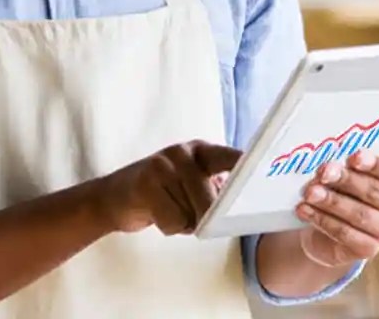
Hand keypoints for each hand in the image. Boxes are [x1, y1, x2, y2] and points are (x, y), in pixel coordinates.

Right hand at [97, 140, 241, 235]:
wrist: (112, 198)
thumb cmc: (161, 194)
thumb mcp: (191, 184)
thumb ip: (217, 189)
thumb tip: (247, 203)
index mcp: (202, 151)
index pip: (232, 158)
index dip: (249, 169)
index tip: (266, 179)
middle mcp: (184, 152)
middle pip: (214, 197)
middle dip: (209, 217)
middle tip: (193, 216)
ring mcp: (163, 165)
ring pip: (193, 213)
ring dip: (184, 222)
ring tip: (168, 209)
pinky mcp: (146, 183)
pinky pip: (174, 220)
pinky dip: (169, 227)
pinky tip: (156, 214)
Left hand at [294, 149, 378, 266]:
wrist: (332, 224)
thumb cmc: (346, 186)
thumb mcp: (353, 167)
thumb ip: (353, 155)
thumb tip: (340, 140)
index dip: (375, 163)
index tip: (354, 157)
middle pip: (374, 192)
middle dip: (346, 180)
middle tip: (323, 172)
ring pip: (359, 215)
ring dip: (331, 202)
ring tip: (309, 192)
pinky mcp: (370, 249)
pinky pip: (345, 234)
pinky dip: (322, 221)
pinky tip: (305, 210)